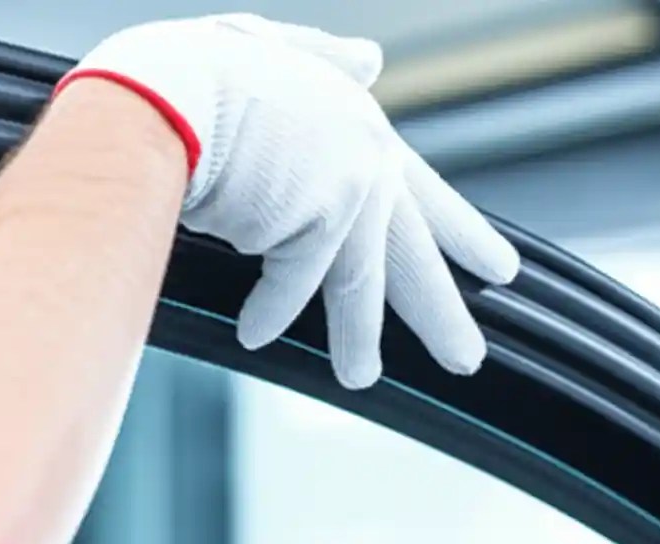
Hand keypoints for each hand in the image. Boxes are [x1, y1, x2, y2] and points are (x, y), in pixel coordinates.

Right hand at [58, 14, 519, 387]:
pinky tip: (254, 335)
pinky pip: (291, 289)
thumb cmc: (195, 71)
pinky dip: (269, 312)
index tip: (500, 271)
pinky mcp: (316, 225)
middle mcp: (366, 162)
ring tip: (361, 377)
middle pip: (410, 254)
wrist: (159, 91)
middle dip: (439, 312)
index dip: (464, 235)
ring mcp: (346, 194)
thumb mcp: (269, 49)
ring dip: (359, 339)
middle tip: (467, 358)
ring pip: (359, 285)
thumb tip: (371, 59)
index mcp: (361, 127)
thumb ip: (324, 61)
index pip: (426, 194)